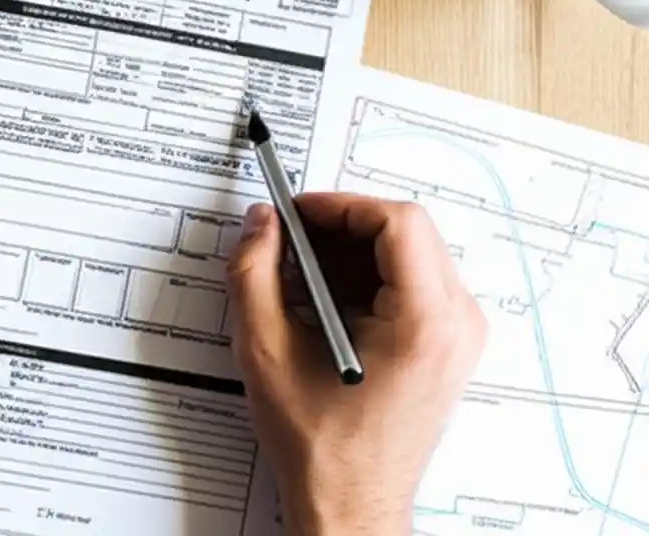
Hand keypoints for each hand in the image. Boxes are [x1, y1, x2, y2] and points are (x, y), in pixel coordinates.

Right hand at [227, 194, 486, 535]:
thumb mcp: (267, 353)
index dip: (340, 205)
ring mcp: (456, 335)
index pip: (398, 222)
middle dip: (341, 226)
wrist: (351, 504)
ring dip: (351, 252)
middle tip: (291, 238)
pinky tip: (322, 300)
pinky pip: (411, 282)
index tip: (298, 212)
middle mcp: (455, 324)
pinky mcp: (445, 344)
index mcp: (424, 323)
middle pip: (407, 231)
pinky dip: (365, 277)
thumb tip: (259, 226)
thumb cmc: (323, 449)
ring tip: (300, 276)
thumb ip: (253, 276)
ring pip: (408, 253)